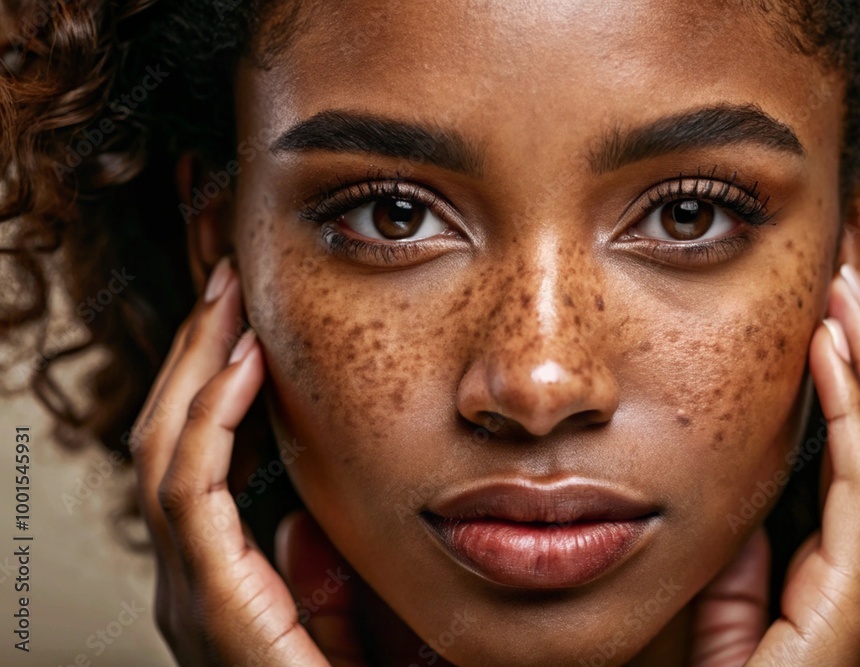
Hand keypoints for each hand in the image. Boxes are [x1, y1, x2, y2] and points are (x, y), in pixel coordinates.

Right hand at [131, 257, 364, 666]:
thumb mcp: (345, 626)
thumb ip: (315, 576)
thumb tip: (300, 522)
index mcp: (220, 585)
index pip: (193, 462)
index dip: (208, 387)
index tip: (241, 322)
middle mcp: (191, 584)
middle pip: (167, 443)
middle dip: (193, 358)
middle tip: (224, 285)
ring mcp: (193, 595)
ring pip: (167, 454)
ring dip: (195, 369)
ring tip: (225, 301)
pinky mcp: (214, 605)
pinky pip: (193, 492)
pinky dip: (209, 420)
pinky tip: (240, 367)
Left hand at [688, 266, 859, 666]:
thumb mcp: (728, 604)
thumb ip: (749, 556)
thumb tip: (749, 498)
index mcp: (845, 578)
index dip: (855, 390)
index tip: (827, 324)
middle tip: (847, 289)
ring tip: (844, 304)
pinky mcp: (850, 612)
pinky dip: (850, 418)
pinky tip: (829, 361)